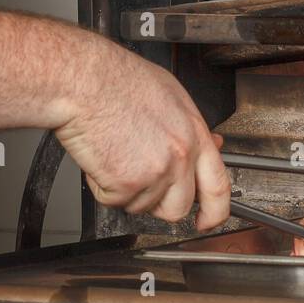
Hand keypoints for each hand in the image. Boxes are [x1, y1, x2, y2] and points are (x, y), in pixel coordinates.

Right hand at [54, 41, 230, 230]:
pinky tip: (101, 158)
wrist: (85, 81)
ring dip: (126, 190)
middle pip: (178, 208)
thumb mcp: (171, 96)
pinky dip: (101, 186)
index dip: (214, 212)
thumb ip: (191, 129)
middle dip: (159, 204)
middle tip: (141, 184)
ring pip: (142, 206)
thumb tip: (210, 146)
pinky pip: (113, 200)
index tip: (207, 220)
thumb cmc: (118, 81)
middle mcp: (180, 156)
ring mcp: (155, 172)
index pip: (218, 187)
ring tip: (116, 155)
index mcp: (195, 135)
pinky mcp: (126, 184)